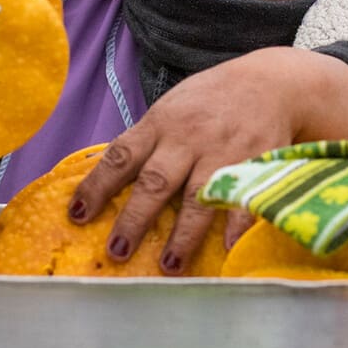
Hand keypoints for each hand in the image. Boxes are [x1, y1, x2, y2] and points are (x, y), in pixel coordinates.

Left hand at [68, 47, 347, 274]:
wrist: (271, 82)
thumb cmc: (212, 100)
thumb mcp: (172, 109)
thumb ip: (147, 141)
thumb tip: (108, 178)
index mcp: (160, 124)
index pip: (121, 156)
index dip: (97, 186)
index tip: (76, 215)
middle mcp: (187, 138)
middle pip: (156, 181)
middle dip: (134, 218)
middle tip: (116, 250)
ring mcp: (222, 151)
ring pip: (197, 196)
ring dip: (182, 234)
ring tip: (169, 265)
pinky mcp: (254, 162)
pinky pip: (242, 198)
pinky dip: (235, 224)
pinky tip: (226, 249)